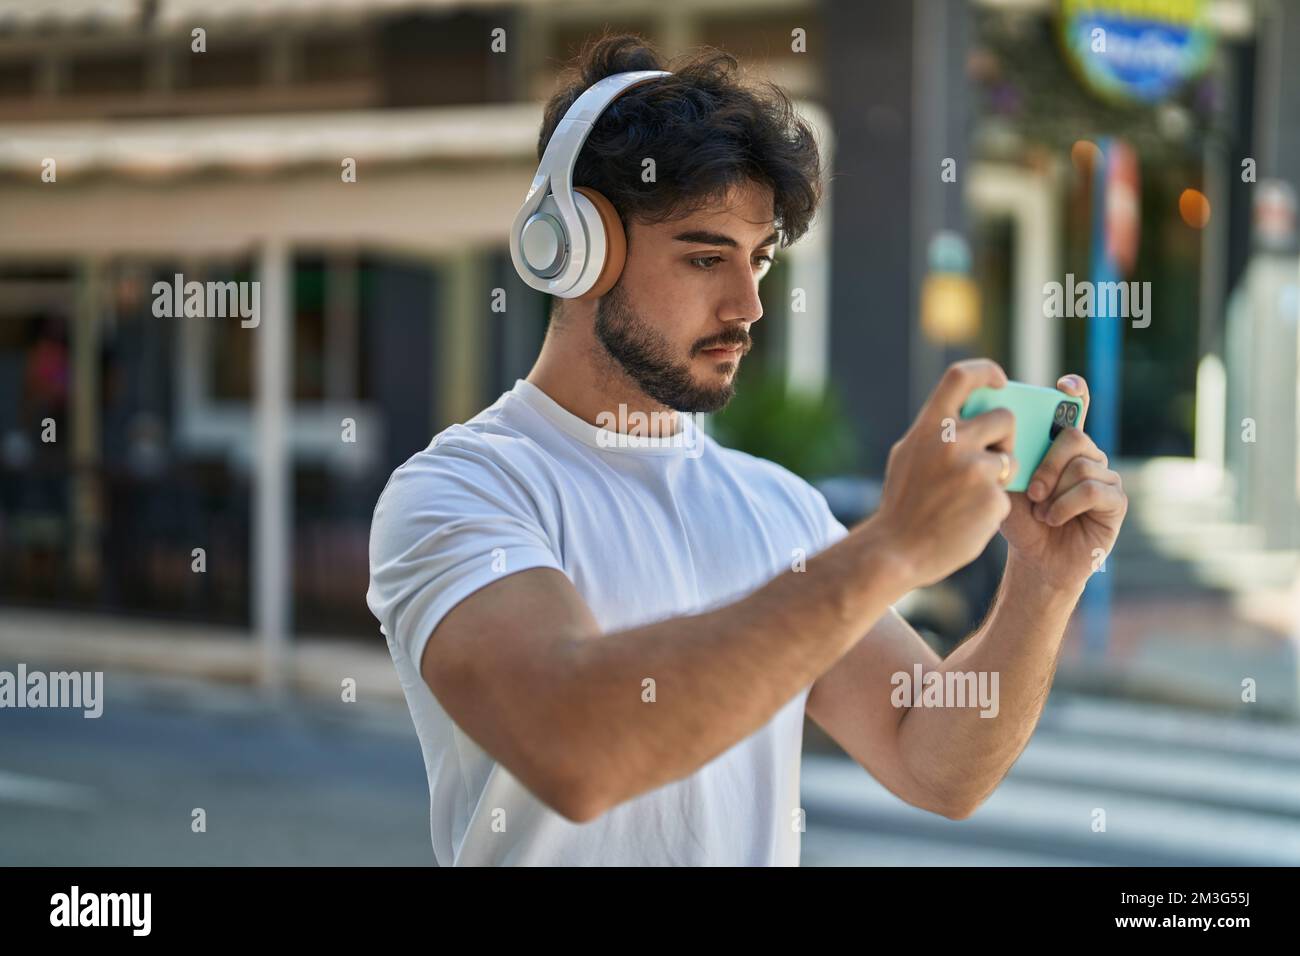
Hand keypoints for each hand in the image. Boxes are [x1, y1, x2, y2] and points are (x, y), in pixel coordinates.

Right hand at [871, 359, 1016, 589]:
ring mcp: (975, 470)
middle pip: (1004, 417)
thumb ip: (935, 434)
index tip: (999, 381)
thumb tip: (963, 413)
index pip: (961, 377)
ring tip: (973, 493)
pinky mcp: (993, 499)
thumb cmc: (902, 504)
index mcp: (929, 427)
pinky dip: (992, 505)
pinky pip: (1006, 493)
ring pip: (1010, 459)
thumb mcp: (908, 457)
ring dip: (1001, 473)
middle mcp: (953, 442)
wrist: (897, 551)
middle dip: (1006, 436)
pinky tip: (968, 518)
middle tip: (995, 454)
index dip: (985, 371)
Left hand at [998, 373, 1127, 591]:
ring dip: (1054, 492)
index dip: (1074, 393)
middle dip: (1047, 463)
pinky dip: (1067, 505)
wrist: (1035, 560)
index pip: (1074, 410)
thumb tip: (1004, 430)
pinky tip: (1054, 519)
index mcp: (1061, 448)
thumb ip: (1013, 457)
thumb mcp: (1009, 484)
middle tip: (1031, 491)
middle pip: (1073, 436)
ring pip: (1082, 465)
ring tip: (1041, 512)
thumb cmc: (1021, 520)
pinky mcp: (1117, 500)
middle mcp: (1087, 456)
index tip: (1064, 386)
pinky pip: (1093, 490)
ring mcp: (1105, 477)